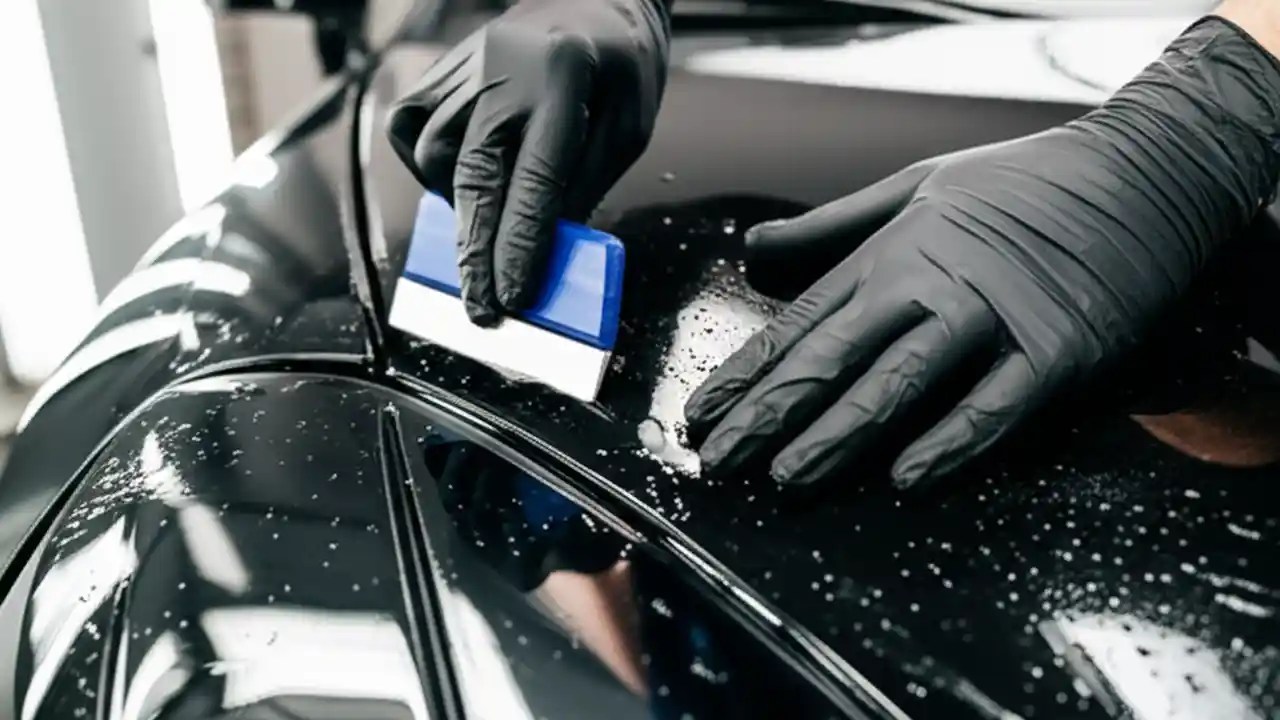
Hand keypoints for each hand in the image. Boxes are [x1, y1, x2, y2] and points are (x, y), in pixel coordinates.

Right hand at [387, 0, 670, 324]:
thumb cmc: (620, 68)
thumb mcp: (626, 129)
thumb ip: (582, 185)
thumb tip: (540, 253)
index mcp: (564, 78)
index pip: (535, 179)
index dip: (520, 245)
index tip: (513, 296)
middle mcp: (504, 67)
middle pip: (474, 174)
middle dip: (477, 251)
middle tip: (482, 306)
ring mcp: (466, 64)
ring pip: (436, 154)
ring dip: (458, 207)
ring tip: (487, 231)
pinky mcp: (441, 67)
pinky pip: (411, 127)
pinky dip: (425, 165)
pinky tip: (454, 182)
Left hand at [685, 17, 1279, 489]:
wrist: (1142, 176)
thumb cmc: (1022, 186)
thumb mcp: (914, 186)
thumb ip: (830, 228)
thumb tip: (753, 250)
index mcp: (890, 255)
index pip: (801, 324)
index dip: (747, 374)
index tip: (702, 415)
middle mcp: (929, 288)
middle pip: (833, 361)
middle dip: (769, 416)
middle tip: (721, 461)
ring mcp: (991, 321)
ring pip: (899, 386)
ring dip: (838, 437)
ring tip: (789, 478)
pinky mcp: (1054, 352)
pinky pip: (995, 409)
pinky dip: (951, 444)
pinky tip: (908, 480)